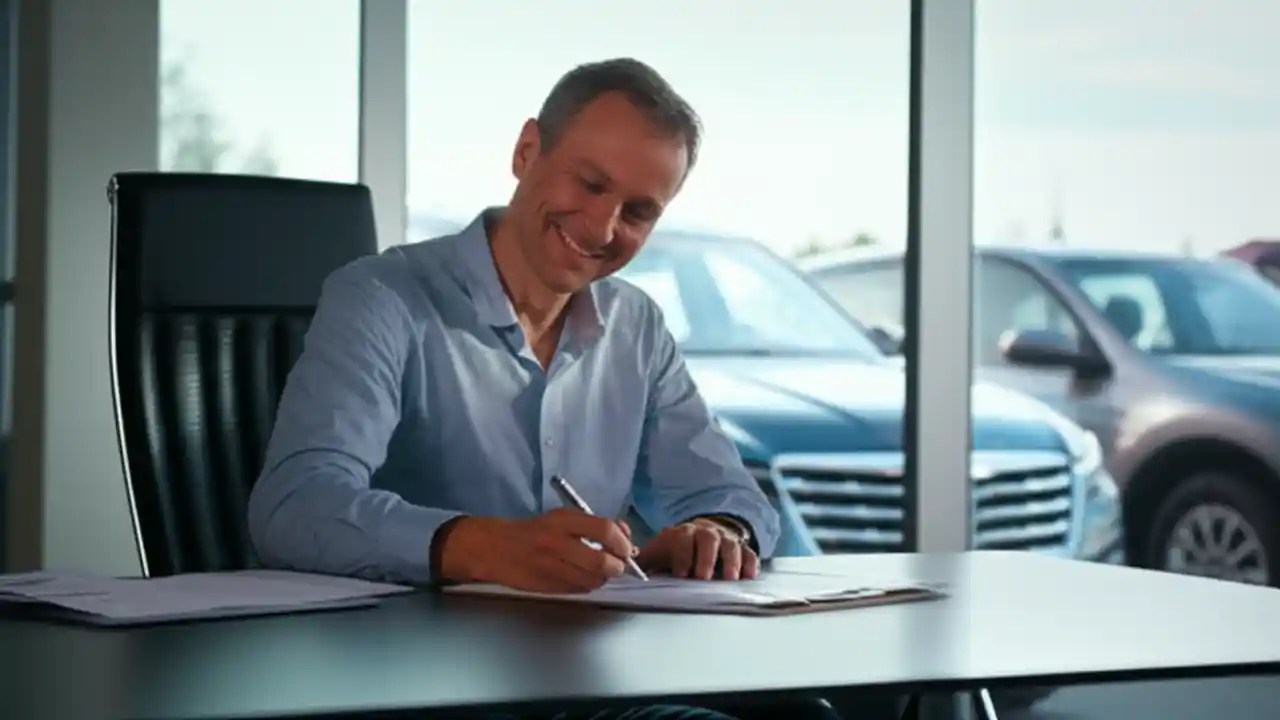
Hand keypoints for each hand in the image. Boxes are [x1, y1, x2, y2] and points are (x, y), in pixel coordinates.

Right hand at [437, 509, 635, 592]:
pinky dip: (589, 585)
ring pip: (594, 580)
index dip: (622, 542)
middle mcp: (558, 544)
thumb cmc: (534, 530)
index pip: (604, 530)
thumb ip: (594, 525)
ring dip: (605, 578)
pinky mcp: (549, 586)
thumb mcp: (562, 518)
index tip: (627, 547)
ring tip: (602, 570)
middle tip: (619, 564)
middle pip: (602, 562)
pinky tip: (584, 577)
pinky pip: (581, 589)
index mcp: (563, 521)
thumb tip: (625, 535)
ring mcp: (553, 567)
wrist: (496, 549)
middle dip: (618, 566)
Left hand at [636, 518, 758, 580]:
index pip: (682, 539)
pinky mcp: (740, 548)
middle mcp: (705, 533)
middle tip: (703, 577)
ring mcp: (725, 540)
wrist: (703, 533)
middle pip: (708, 539)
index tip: (681, 573)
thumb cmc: (677, 549)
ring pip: (730, 545)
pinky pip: (749, 552)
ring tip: (729, 578)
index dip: (682, 554)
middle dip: (705, 558)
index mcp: (682, 534)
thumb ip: (642, 560)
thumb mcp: (658, 552)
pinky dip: (750, 563)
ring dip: (730, 561)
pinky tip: (749, 576)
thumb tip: (621, 564)